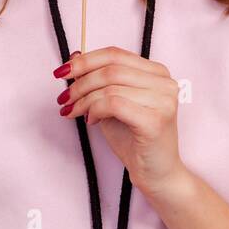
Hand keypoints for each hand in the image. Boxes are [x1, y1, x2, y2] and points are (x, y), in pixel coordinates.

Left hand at [53, 46, 184, 196]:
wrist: (156, 174)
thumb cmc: (136, 140)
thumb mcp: (112, 103)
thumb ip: (98, 80)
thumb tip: (75, 57)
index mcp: (157, 73)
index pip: (115, 54)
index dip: (85, 60)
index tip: (63, 71)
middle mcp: (165, 83)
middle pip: (111, 69)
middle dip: (80, 83)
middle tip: (64, 98)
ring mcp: (163, 101)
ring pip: (110, 87)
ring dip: (84, 100)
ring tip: (74, 112)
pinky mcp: (154, 120)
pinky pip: (114, 104)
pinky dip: (95, 110)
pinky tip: (91, 121)